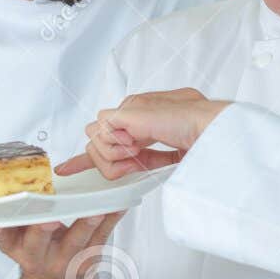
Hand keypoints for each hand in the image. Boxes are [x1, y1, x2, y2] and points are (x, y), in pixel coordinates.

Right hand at [0, 213, 121, 278]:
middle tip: (47, 218)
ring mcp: (66, 259)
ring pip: (76, 239)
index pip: (0, 235)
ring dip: (86, 223)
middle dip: (42, 230)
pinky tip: (122, 202)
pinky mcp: (92, 257)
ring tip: (94, 208)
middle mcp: (38, 256)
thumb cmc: (32, 256)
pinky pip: (104, 235)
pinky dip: (114, 218)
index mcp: (15, 247)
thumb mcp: (5, 244)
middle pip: (38, 240)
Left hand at [57, 88, 231, 179]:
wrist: (213, 128)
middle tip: (134, 161)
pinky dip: (117, 149)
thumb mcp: (168, 156)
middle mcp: (135, 110)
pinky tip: (135, 145)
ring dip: (117, 156)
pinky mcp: (125, 112)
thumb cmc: (204, 139)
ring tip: (140, 152)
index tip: (67, 169)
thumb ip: (147, 157)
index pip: (108, 135)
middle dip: (110, 160)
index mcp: (148, 119)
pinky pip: (102, 135)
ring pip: (96, 139)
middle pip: (97, 140)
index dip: (90, 156)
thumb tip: (124, 164)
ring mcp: (129, 109)